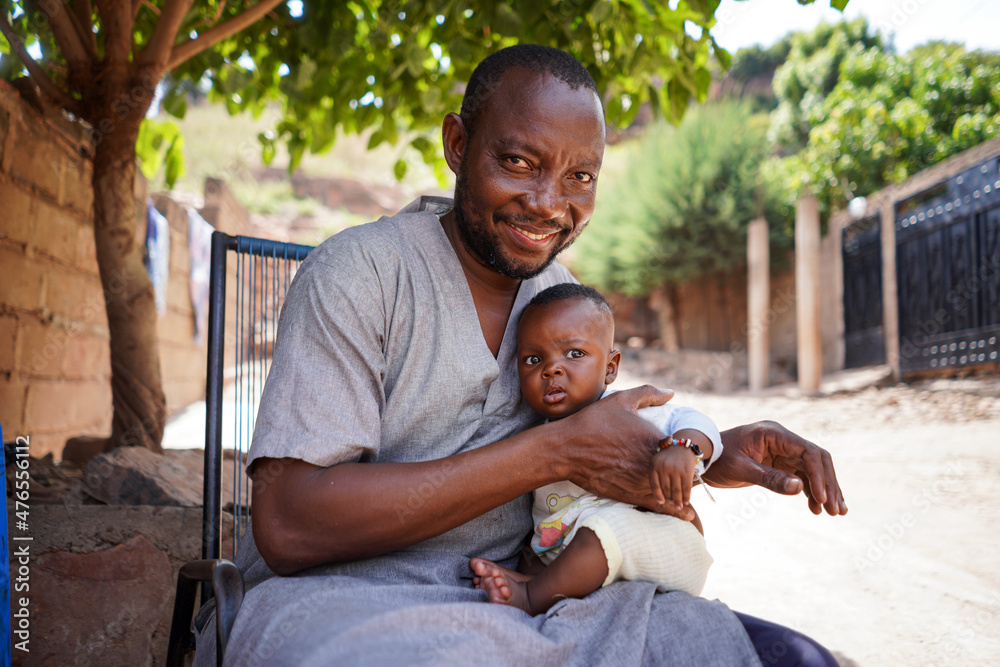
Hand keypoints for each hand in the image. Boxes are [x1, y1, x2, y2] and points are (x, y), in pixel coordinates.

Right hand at [558, 385, 695, 520]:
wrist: (567, 447)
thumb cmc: (594, 421)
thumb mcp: (621, 400)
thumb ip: (649, 393)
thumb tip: (670, 393)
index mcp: (655, 438)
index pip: (682, 449)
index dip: (683, 451)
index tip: (681, 451)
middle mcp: (652, 462)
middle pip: (679, 472)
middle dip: (683, 473)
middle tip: (685, 473)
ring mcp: (642, 481)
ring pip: (670, 489)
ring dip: (678, 490)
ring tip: (684, 491)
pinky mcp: (630, 495)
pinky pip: (658, 505)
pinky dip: (673, 510)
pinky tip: (687, 514)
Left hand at [649, 442, 695, 510]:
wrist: (683, 445)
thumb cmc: (669, 456)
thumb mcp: (657, 460)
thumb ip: (656, 475)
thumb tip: (659, 497)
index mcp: (654, 465)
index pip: (654, 485)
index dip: (658, 495)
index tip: (661, 502)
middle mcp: (664, 467)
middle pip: (666, 489)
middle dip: (670, 499)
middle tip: (673, 505)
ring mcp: (675, 469)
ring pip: (676, 490)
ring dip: (678, 501)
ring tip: (679, 507)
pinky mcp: (686, 471)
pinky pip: (686, 487)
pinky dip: (687, 496)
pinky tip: (687, 501)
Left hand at [705, 421, 847, 515]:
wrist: (703, 460)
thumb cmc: (718, 459)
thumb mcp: (741, 470)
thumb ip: (769, 478)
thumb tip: (800, 488)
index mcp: (774, 433)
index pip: (807, 451)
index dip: (818, 475)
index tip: (822, 498)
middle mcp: (782, 440)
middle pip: (816, 460)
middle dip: (828, 484)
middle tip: (836, 510)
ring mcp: (782, 451)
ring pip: (813, 469)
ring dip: (825, 490)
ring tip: (835, 513)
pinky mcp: (779, 464)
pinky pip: (802, 477)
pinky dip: (811, 492)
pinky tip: (817, 509)